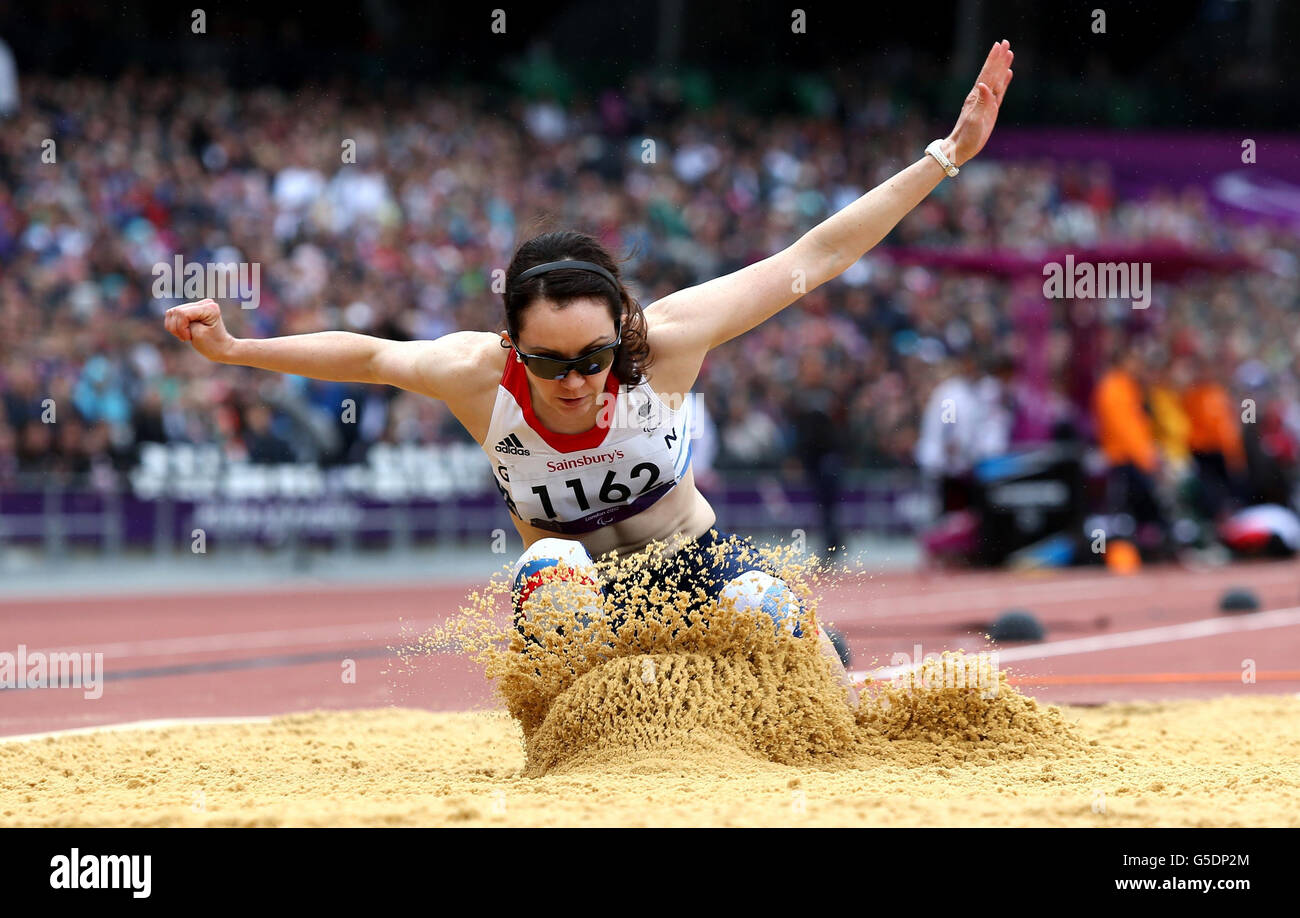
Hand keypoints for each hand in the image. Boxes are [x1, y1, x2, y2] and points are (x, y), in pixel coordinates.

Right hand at [164, 299, 235, 361]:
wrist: (222, 348)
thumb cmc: (213, 344)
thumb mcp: (197, 334)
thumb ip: (184, 322)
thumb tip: (174, 312)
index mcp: (209, 308)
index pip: (182, 313)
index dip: (181, 327)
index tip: (189, 338)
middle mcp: (204, 303)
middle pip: (176, 312)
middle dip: (177, 328)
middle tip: (187, 337)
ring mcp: (197, 305)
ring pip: (172, 313)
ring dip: (175, 327)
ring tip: (186, 335)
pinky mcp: (191, 309)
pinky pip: (173, 314)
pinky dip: (175, 325)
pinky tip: (184, 332)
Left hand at [945, 39, 1013, 166]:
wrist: (960, 148)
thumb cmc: (966, 136)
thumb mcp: (974, 120)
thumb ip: (980, 103)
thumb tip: (983, 84)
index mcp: (977, 96)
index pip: (988, 74)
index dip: (994, 60)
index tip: (1000, 45)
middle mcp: (982, 96)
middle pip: (992, 73)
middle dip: (998, 58)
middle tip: (1005, 42)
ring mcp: (986, 102)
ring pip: (997, 80)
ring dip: (1002, 66)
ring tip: (1009, 53)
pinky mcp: (991, 109)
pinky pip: (999, 91)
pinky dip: (1004, 81)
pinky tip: (1008, 74)